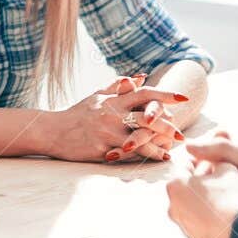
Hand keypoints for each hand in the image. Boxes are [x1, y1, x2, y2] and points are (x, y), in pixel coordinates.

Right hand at [40, 75, 188, 162]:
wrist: (54, 131)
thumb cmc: (78, 113)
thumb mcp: (97, 95)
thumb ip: (119, 86)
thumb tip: (141, 77)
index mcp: (113, 100)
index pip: (143, 93)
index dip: (164, 95)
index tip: (183, 98)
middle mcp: (112, 114)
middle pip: (146, 118)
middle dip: (166, 126)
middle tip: (180, 134)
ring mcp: (107, 132)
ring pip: (138, 139)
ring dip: (156, 146)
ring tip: (168, 153)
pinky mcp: (101, 148)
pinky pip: (125, 154)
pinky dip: (140, 157)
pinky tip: (152, 160)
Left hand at [165, 159, 237, 237]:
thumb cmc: (231, 197)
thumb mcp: (228, 169)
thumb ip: (217, 161)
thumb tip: (215, 164)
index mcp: (175, 185)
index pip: (186, 166)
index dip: (202, 161)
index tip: (214, 162)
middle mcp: (173, 207)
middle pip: (187, 187)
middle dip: (202, 181)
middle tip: (220, 179)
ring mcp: (182, 225)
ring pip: (192, 206)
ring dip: (205, 200)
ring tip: (224, 197)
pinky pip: (200, 222)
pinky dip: (209, 216)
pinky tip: (224, 214)